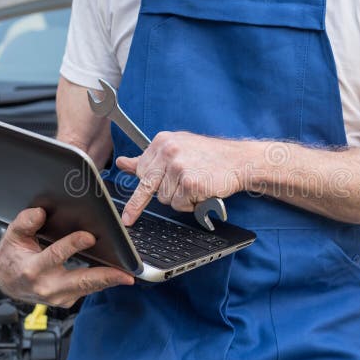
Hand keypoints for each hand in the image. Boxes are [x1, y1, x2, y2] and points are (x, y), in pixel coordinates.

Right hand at [0, 208, 133, 307]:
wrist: (7, 282)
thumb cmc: (11, 258)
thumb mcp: (12, 236)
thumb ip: (24, 223)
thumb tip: (40, 212)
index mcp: (32, 270)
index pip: (56, 256)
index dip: (73, 245)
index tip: (89, 236)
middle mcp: (46, 287)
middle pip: (80, 282)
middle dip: (105, 277)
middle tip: (125, 274)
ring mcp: (57, 297)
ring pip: (88, 288)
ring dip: (109, 281)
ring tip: (129, 274)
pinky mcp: (66, 300)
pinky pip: (87, 290)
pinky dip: (102, 282)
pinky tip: (116, 274)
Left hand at [115, 131, 245, 224]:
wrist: (238, 160)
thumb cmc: (209, 156)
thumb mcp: (177, 149)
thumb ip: (147, 159)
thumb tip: (122, 163)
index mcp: (162, 141)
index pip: (141, 171)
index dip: (148, 184)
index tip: (129, 207)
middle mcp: (168, 151)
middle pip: (147, 186)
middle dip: (144, 201)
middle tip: (130, 218)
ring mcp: (179, 167)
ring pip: (164, 198)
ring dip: (179, 199)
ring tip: (194, 186)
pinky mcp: (190, 182)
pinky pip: (179, 205)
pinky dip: (190, 204)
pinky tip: (201, 192)